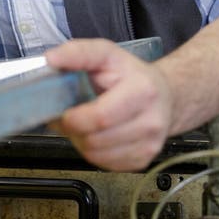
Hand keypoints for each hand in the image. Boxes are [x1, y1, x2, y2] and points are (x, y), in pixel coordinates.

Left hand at [46, 39, 172, 170]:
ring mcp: (150, 144)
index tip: (63, 112)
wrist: (166, 95)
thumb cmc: (131, 74)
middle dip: (74, 130)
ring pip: (97, 155)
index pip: (100, 116)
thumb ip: (78, 53)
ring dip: (81, 141)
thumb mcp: (106, 53)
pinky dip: (93, 152)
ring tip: (84, 124)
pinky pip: (105, 164)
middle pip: (95, 139)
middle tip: (70, 116)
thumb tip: (52, 59)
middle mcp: (151, 120)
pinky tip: (97, 135)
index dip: (74, 118)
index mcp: (142, 91)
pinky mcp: (144, 160)